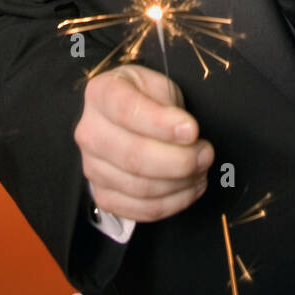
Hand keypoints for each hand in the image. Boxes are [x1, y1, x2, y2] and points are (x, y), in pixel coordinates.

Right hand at [75, 65, 213, 222]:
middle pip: (134, 156)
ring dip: (181, 183)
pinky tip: (190, 187)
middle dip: (180, 159)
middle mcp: (89, 132)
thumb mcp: (159, 85)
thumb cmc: (147, 98)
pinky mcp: (103, 196)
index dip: (162, 124)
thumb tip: (186, 133)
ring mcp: (92, 167)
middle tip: (206, 153)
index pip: (127, 111)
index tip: (192, 130)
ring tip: (201, 169)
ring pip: (141, 187)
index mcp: (101, 94)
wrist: (128, 117)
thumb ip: (169, 105)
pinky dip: (173, 203)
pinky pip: (141, 210)